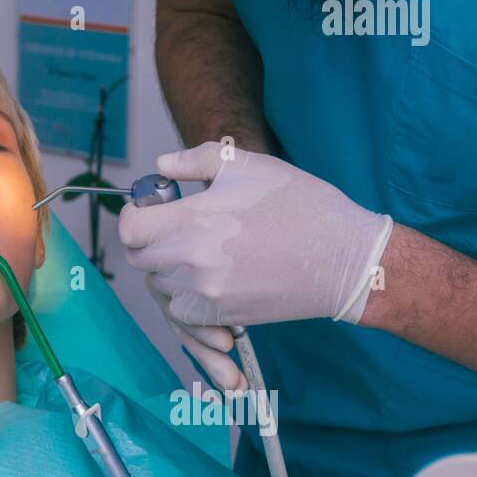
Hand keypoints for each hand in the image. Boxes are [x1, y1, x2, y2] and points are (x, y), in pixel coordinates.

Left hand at [119, 141, 392, 330]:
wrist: (346, 259)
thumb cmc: (303, 206)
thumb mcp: (249, 165)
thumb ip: (196, 161)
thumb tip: (162, 165)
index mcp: (194, 220)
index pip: (130, 228)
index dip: (135, 215)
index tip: (151, 208)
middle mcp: (191, 261)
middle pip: (140, 258)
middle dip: (150, 240)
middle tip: (177, 226)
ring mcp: (205, 293)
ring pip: (159, 285)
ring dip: (168, 268)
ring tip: (201, 248)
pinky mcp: (221, 315)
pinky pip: (182, 310)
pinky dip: (187, 295)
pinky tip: (212, 275)